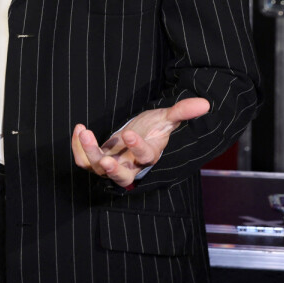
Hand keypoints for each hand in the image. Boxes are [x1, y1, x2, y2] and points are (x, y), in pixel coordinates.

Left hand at [71, 97, 210, 187]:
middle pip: (122, 178)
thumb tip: (204, 104)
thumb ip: (182, 111)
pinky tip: (79, 128)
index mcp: (150, 155)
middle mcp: (132, 165)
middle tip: (104, 161)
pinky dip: (78, 147)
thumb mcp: (167, 117)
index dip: (138, 148)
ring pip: (99, 169)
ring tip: (84, 131)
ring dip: (89, 153)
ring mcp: (113, 164)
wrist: (137, 133)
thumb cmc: (154, 127)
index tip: (129, 133)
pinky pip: (84, 161)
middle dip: (112, 171)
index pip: (146, 157)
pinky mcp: (98, 160)